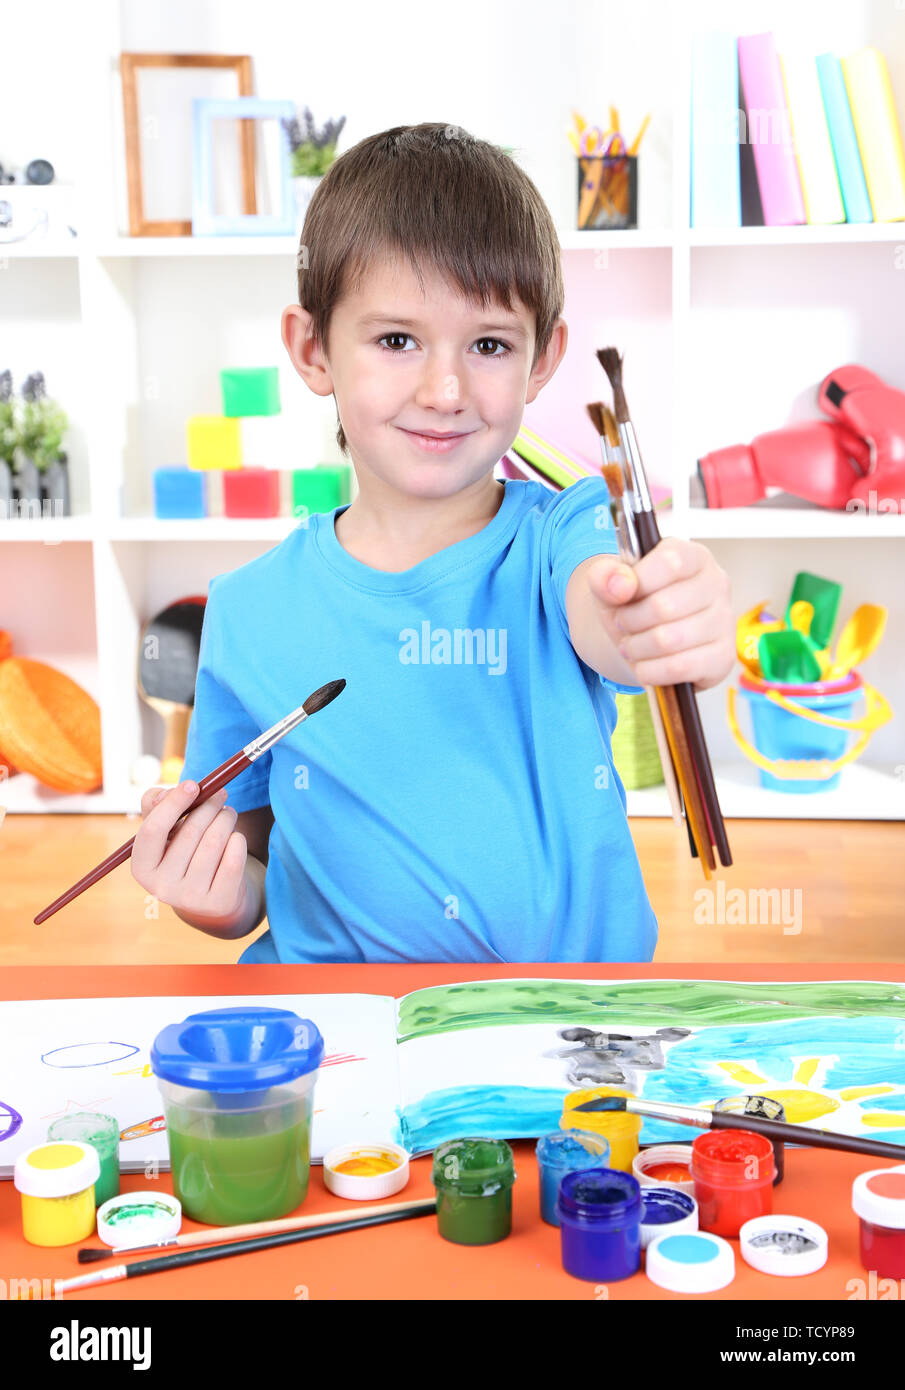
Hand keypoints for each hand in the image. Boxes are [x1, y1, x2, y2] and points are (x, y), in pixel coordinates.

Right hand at [131, 781, 248, 922]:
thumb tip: (167, 794)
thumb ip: (157, 806)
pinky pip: (234, 856)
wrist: (212, 895)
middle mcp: (162, 888)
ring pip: (215, 841)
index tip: (193, 784)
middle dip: (209, 805)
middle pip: (190, 832)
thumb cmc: (184, 852)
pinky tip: (234, 839)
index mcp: (142, 868)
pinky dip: (238, 839)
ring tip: (228, 814)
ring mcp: (191, 899)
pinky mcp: (219, 902)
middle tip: (220, 795)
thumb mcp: (165, 831)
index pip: (153, 830)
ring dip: (226, 818)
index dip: (173, 804)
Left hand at [586, 538, 733, 690]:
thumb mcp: (609, 584)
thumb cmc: (632, 604)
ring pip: (669, 641)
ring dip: (636, 648)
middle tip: (622, 625)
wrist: (643, 640)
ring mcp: (725, 622)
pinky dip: (650, 671)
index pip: (671, 562)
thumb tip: (621, 585)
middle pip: (664, 607)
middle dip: (629, 621)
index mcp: (694, 556)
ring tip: (630, 645)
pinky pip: (680, 668)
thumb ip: (604, 576)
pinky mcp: (723, 658)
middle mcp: (717, 584)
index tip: (622, 594)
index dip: (639, 582)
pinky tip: (644, 665)